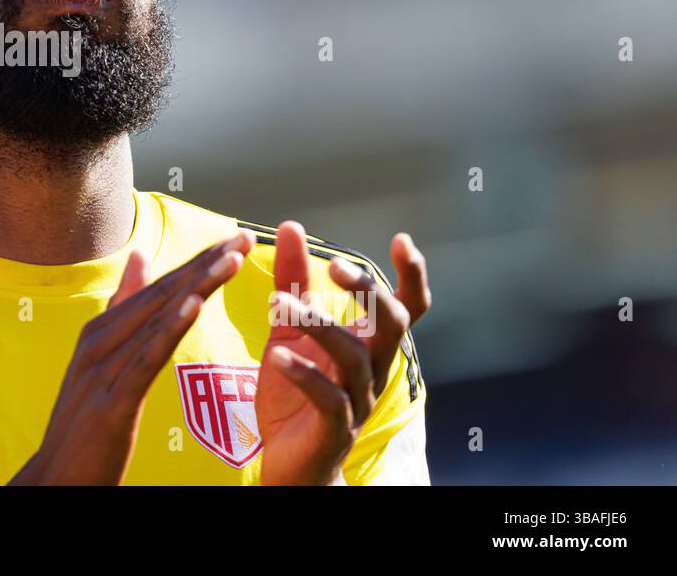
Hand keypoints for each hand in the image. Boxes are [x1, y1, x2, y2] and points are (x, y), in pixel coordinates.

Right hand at [10, 230, 256, 484]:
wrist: (53, 481)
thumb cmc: (81, 427)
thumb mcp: (99, 364)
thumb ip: (120, 312)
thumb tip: (138, 258)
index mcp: (99, 333)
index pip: (156, 288)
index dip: (196, 261)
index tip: (234, 240)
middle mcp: (98, 343)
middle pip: (160, 294)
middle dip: (204, 264)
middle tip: (243, 238)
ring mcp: (101, 371)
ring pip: (157, 319)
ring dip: (197, 285)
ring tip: (231, 260)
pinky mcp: (110, 403)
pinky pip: (145, 359)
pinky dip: (169, 329)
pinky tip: (194, 306)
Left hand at [257, 222, 430, 484]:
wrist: (288, 463)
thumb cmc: (295, 392)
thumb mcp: (289, 329)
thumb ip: (293, 281)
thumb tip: (292, 226)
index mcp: (368, 345)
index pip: (406, 308)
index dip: (412, 276)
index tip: (402, 240)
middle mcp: (372, 370)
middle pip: (392, 324)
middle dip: (368, 291)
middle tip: (332, 264)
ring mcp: (358, 401)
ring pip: (355, 357)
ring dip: (320, 325)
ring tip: (282, 305)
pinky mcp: (334, 429)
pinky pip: (329, 399)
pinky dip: (304, 374)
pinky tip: (278, 356)